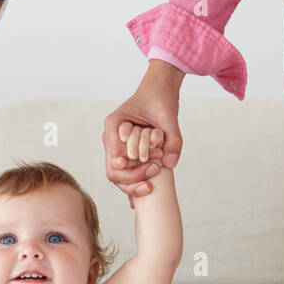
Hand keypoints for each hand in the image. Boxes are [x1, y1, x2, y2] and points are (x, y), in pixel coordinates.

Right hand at [103, 59, 184, 208]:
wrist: (159, 91)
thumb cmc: (160, 99)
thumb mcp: (169, 117)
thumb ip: (173, 139)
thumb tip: (170, 163)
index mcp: (114, 125)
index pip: (114, 157)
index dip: (128, 170)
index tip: (147, 172)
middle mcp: (111, 137)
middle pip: (113, 171)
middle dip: (132, 180)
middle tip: (151, 182)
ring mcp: (116, 146)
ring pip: (117, 176)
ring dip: (133, 183)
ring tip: (152, 184)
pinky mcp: (124, 152)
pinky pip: (124, 173)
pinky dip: (133, 183)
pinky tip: (144, 193)